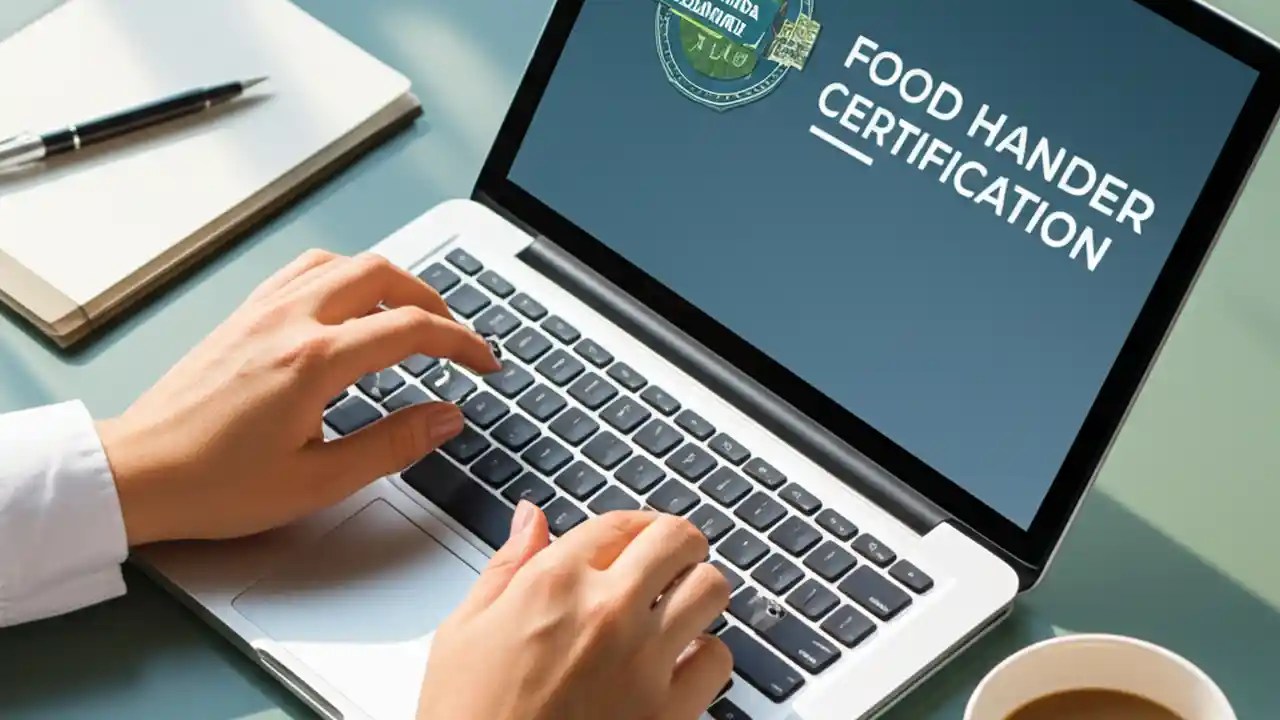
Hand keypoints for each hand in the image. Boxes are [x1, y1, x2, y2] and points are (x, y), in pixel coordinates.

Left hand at [98, 250, 500, 545]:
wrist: (138, 475)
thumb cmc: (213, 485)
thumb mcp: (318, 482)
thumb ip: (393, 446)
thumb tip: (445, 419)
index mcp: (314, 362)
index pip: (411, 330)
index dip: (462, 343)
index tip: (484, 363)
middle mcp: (289, 322)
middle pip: (383, 275)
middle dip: (433, 301)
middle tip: (455, 336)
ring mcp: (262, 312)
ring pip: (344, 263)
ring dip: (390, 282)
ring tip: (411, 314)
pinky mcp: (242, 317)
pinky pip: (304, 272)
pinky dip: (344, 278)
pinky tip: (350, 306)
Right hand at [419, 503, 732, 719]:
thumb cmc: (467, 718)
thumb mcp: (463, 630)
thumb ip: (506, 566)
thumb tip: (530, 518)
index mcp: (553, 583)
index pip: (619, 523)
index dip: (633, 526)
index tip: (636, 538)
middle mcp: (606, 611)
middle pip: (677, 539)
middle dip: (677, 545)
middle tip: (668, 562)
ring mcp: (643, 660)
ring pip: (711, 589)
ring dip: (697, 593)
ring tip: (678, 608)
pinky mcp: (668, 709)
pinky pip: (718, 659)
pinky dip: (705, 657)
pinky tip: (678, 664)